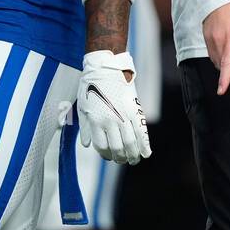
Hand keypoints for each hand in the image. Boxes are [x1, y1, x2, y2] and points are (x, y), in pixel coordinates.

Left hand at [77, 50, 151, 164]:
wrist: (106, 68)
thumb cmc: (91, 87)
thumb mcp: (82, 107)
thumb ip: (85, 128)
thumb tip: (87, 145)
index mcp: (95, 121)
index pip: (102, 147)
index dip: (106, 155)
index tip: (109, 157)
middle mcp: (110, 121)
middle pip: (117, 148)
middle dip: (121, 158)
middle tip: (123, 161)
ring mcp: (123, 115)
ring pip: (130, 142)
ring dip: (133, 154)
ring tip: (134, 159)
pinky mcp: (135, 109)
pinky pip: (141, 131)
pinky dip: (145, 144)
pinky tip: (146, 152)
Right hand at [202, 0, 229, 95]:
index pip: (226, 64)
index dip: (226, 79)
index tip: (222, 91)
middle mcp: (218, 41)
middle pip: (222, 67)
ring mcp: (210, 39)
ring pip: (217, 62)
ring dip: (227, 71)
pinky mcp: (207, 36)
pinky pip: (213, 54)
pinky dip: (221, 62)